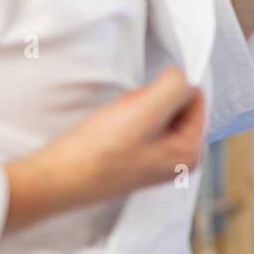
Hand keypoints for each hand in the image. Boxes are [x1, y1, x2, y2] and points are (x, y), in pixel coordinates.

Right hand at [3, 67, 204, 233]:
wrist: (57, 177)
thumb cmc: (101, 151)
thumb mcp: (146, 110)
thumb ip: (174, 87)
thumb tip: (181, 76)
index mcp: (190, 153)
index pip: (196, 99)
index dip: (167, 90)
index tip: (144, 102)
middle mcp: (177, 160)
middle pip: (174, 105)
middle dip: (149, 101)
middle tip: (126, 115)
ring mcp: (154, 160)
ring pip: (153, 112)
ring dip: (132, 108)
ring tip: (113, 123)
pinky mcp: (131, 158)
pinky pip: (135, 124)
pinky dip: (121, 119)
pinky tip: (106, 129)